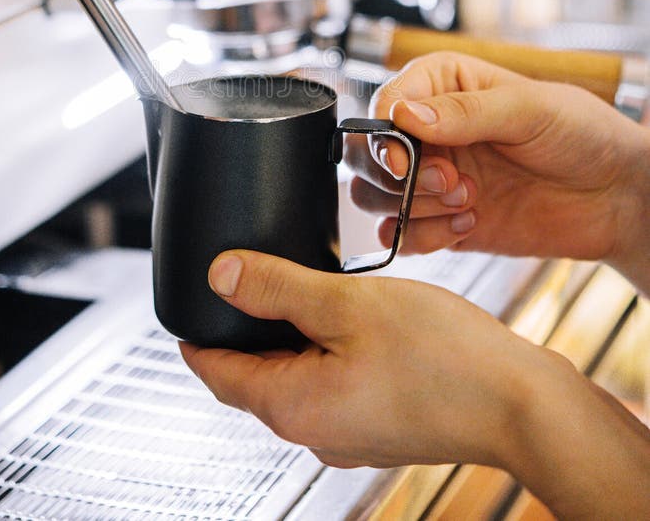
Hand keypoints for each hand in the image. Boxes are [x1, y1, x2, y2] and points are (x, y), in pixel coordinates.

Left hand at [181, 249, 538, 469]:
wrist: (520, 403)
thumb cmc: (443, 357)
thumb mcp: (346, 305)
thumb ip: (276, 288)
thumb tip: (219, 275)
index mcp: (292, 407)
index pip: (215, 372)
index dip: (196, 333)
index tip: (188, 303)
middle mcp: (312, 432)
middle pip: (252, 375)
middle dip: (244, 329)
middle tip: (246, 279)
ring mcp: (346, 434)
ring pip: (293, 377)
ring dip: (287, 337)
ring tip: (297, 290)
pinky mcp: (375, 426)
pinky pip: (329, 385)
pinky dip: (323, 352)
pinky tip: (346, 323)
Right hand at [346, 52, 649, 289]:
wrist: (618, 198)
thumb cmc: (583, 135)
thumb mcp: (530, 109)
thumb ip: (465, 112)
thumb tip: (403, 117)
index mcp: (442, 86)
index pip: (383, 105)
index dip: (383, 136)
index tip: (404, 161)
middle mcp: (429, 132)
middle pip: (366, 152)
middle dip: (397, 174)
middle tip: (446, 181)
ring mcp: (432, 179)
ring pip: (373, 195)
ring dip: (411, 205)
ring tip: (466, 200)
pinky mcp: (441, 221)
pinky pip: (401, 234)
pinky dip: (421, 236)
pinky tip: (468, 225)